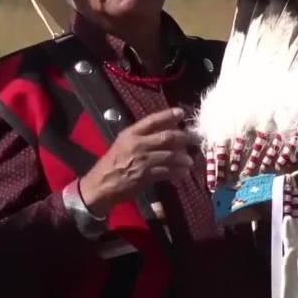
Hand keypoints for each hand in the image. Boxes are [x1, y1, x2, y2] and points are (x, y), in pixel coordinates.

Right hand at [78, 107, 195, 216]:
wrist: (101, 184)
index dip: (168, 115)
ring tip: (190, 160)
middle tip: (195, 139)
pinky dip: (178, 172)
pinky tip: (183, 173)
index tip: (182, 113)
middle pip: (167, 137)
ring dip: (184, 158)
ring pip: (171, 155)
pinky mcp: (146, 176)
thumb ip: (141, 138)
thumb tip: (165, 135)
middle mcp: (138, 144)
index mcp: (130, 133)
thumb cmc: (112, 163)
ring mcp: (143, 160)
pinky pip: (168, 172)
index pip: (152, 120)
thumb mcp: (123, 144)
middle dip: (184, 137)